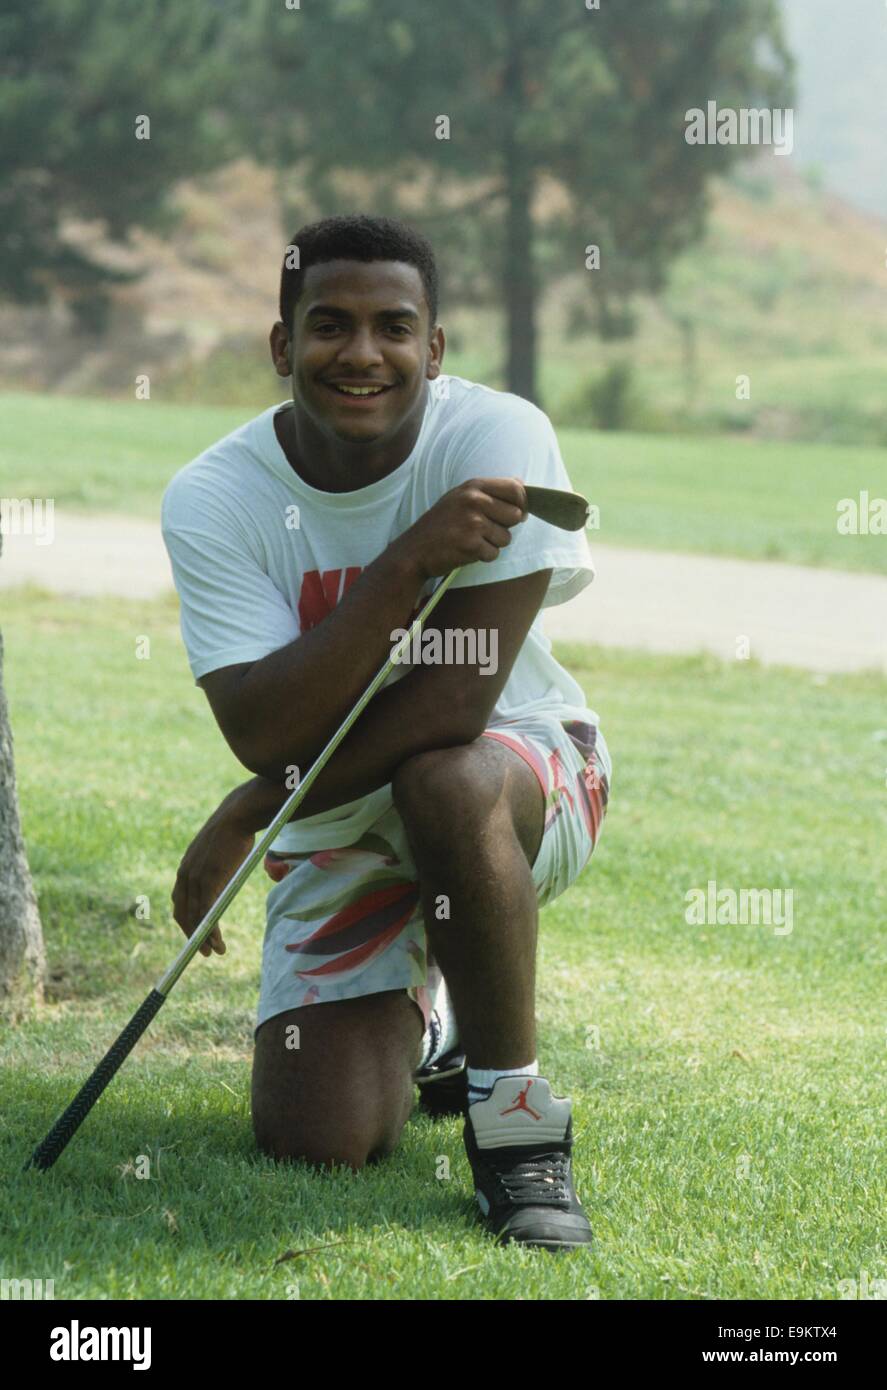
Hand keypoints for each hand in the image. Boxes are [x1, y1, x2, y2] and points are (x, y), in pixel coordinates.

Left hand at [171, 804, 255, 956]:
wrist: (235, 817)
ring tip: (214, 952)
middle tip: (202, 952)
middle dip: (192, 936)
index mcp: (185, 869)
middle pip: (183, 914)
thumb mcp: (215, 853)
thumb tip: (221, 878)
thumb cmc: (231, 832)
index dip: (186, 922)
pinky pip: (206, 912)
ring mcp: (196, 879)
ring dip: (203, 938)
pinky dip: (210, 930)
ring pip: (195, 917)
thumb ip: (212, 869)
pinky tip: (217, 942)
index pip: (179, 903)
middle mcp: (185, 876)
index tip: (194, 935)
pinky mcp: (209, 880)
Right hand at [394, 476, 527, 579]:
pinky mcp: (471, 544)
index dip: (522, 504)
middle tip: (483, 530)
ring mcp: (472, 522)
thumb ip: (489, 491)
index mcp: (473, 486)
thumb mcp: (460, 498)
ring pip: (506, 538)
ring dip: (492, 544)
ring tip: (471, 540)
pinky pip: (494, 553)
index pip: (515, 489)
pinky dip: (483, 556)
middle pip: (515, 515)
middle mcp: (474, 500)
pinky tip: (466, 551)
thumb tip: (521, 485)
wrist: (414, 550)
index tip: (517, 513)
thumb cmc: (441, 525)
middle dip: (505, 527)